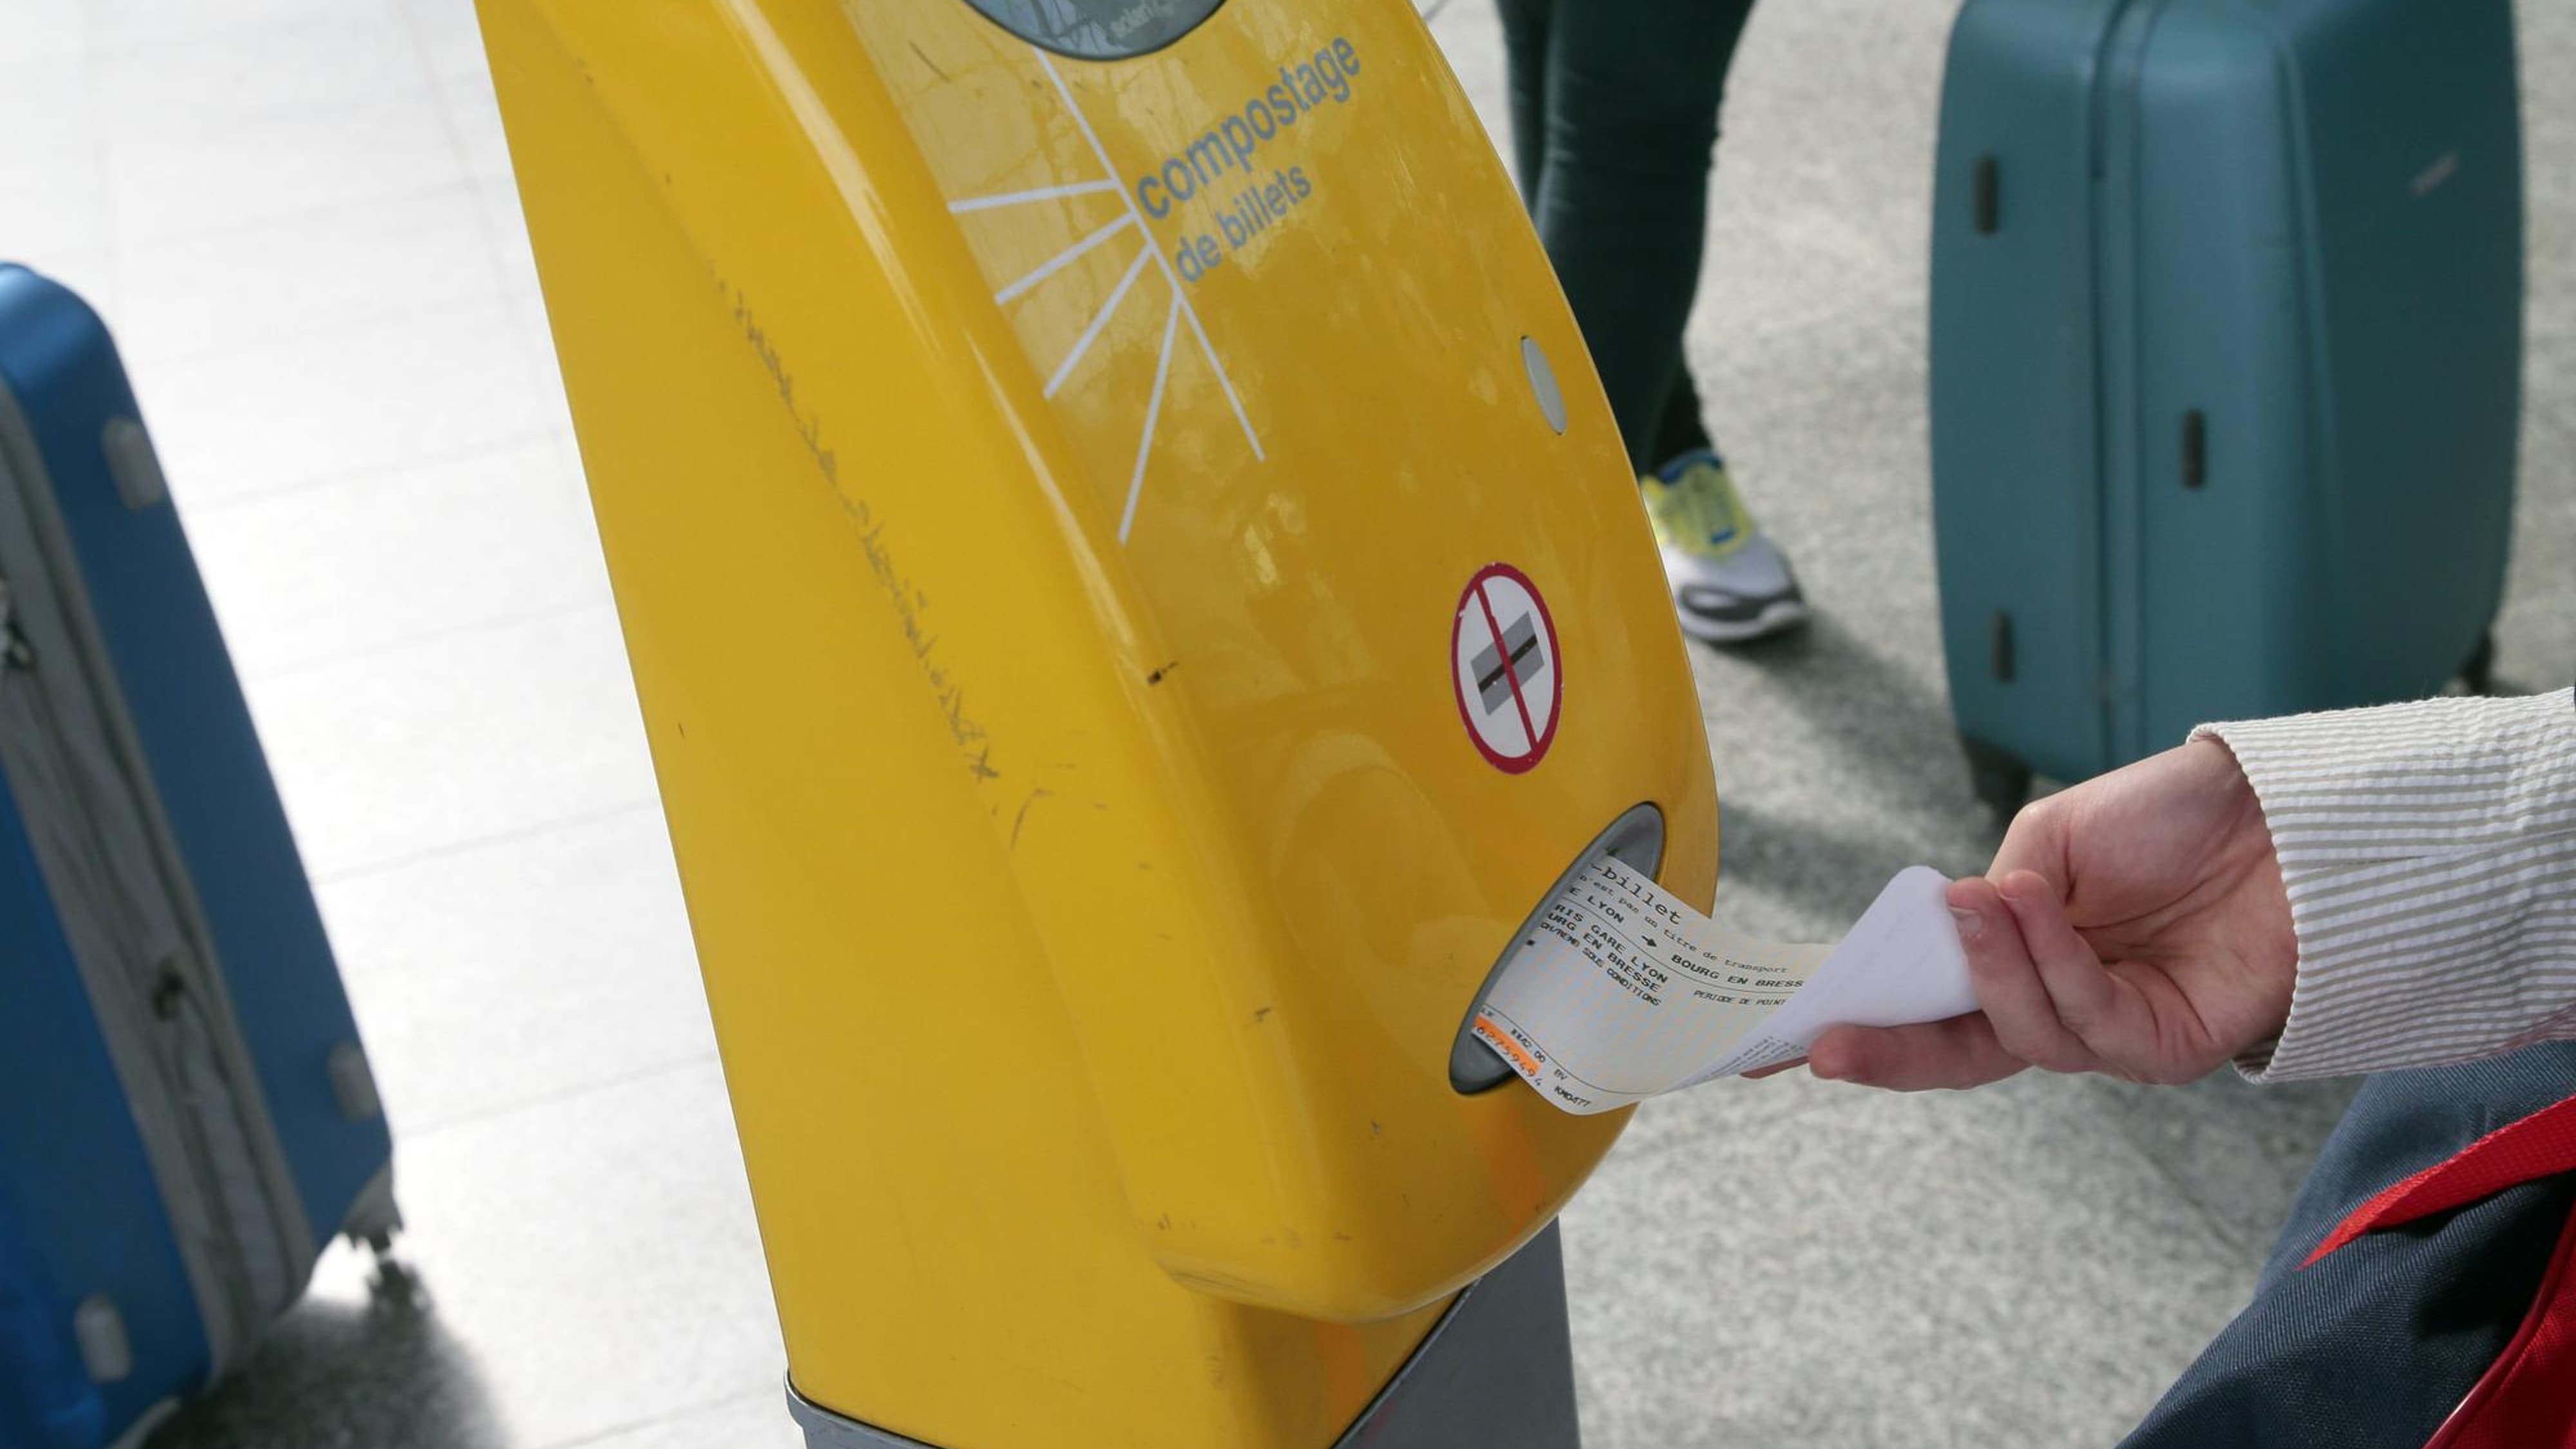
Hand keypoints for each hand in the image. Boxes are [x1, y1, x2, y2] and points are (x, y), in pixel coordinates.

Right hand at [1808, 737, 2296, 1089]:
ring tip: (1987, 896)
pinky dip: (2051, 963)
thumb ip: (1994, 898)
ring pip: (2024, 1034)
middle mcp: (2061, 1005)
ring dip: (1994, 966)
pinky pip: (2090, 1019)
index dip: (1869, 1025)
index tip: (1795, 1036)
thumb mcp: (2046, 841)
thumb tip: (1948, 930)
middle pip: (1962, 1053)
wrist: (2277, 813)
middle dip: (1891, 1052)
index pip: (1937, 1008)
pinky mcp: (2168, 1045)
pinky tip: (2033, 905)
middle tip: (1827, 1045)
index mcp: (2023, 960)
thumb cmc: (2169, 821)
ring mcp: (2113, 1032)